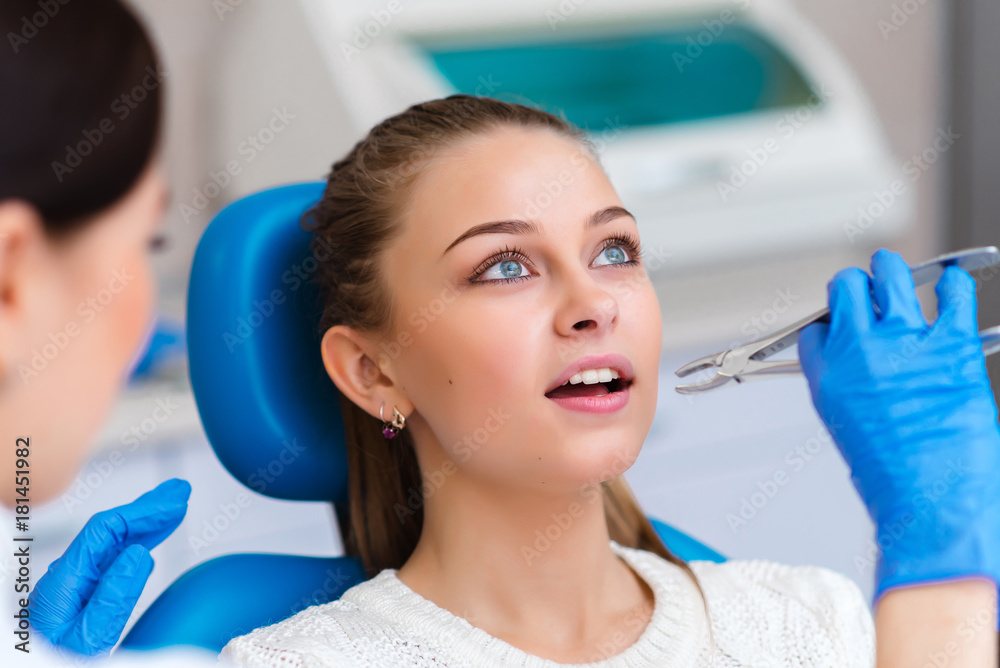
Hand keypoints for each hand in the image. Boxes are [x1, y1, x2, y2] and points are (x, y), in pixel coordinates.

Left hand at [29, 478, 190, 655]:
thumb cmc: (61, 666)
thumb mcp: (88, 638)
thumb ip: (113, 597)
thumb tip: (140, 553)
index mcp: (64, 582)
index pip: (106, 530)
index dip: (143, 512)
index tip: (175, 506)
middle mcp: (68, 579)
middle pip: (110, 530)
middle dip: (148, 507)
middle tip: (179, 490)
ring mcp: (75, 588)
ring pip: (114, 544)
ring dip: (146, 523)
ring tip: (174, 508)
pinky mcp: (83, 600)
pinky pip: (113, 562)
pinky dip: (138, 544)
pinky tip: (151, 541)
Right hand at [797, 248, 999, 602]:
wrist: (933, 500)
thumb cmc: (893, 479)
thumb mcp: (850, 431)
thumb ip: (850, 391)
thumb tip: (864, 374)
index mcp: (828, 376)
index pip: (815, 331)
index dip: (826, 326)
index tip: (836, 328)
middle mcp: (860, 350)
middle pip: (845, 288)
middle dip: (852, 286)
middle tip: (862, 289)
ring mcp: (905, 342)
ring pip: (890, 275)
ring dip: (890, 268)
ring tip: (892, 268)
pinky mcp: (952, 344)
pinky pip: (954, 295)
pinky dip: (954, 283)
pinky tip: (952, 282)